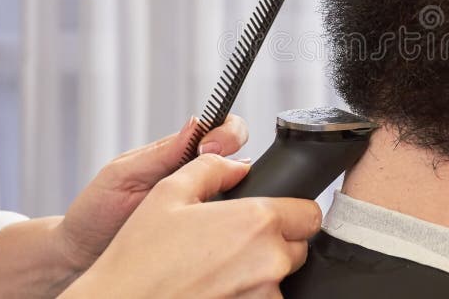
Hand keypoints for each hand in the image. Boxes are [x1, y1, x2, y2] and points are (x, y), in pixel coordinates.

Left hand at [57, 114, 248, 274]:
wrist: (83, 255)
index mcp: (177, 151)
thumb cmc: (95, 213)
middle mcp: (196, 173)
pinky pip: (230, 214)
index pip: (218, 126)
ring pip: (240, 180)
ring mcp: (203, 200)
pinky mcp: (205, 228)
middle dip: (233, 143)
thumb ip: (161, 152)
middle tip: (213, 159)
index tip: (208, 145)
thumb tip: (196, 124)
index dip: (223, 131)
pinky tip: (216, 216)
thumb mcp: (122, 174)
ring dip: (235, 179)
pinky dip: (232, 211)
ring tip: (211, 191)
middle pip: (238, 147)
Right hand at [62, 154, 321, 297]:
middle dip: (274, 242)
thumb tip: (236, 164)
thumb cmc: (138, 259)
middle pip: (297, 247)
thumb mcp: (168, 193)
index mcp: (256, 221)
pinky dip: (247, 295)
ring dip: (260, 273)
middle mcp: (269, 262)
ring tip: (216, 270)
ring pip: (279, 278)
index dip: (292, 211)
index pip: (310, 213)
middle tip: (234, 243)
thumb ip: (211, 167)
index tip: (273, 215)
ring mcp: (263, 296)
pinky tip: (215, 290)